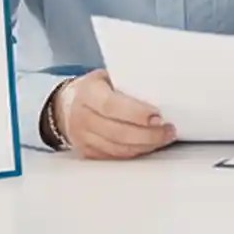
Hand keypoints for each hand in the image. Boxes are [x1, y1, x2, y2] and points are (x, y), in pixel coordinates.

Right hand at [55, 69, 175, 159]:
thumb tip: (163, 89)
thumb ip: (127, 82)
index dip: (136, 113)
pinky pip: (115, 156)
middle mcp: (83, 117)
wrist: (65, 106)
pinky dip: (135, 152)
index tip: (158, 116)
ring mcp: (83, 138)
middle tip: (168, 130)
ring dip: (145, 145)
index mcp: (88, 93)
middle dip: (148, 134)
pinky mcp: (88, 152)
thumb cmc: (94, 89)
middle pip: (118, 132)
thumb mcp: (106, 77)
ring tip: (164, 137)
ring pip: (118, 148)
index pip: (111, 106)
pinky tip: (149, 145)